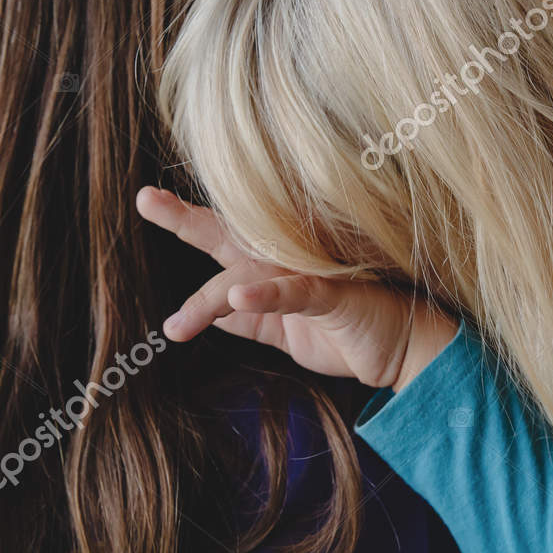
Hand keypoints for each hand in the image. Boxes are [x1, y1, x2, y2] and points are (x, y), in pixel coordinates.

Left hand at [135, 187, 456, 391]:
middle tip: (145, 199)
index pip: (223, 239)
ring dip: (211, 299)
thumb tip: (214, 312)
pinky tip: (239, 298)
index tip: (148, 200)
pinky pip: (298, 292)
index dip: (186, 220)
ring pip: (252, 275)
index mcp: (275, 264)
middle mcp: (290, 258)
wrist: (406, 352)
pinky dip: (268, 294)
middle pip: (230, 235)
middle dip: (187, 219)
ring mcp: (314, 272)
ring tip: (177, 326)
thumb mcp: (287, 331)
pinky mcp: (338, 294)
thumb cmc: (349, 334)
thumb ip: (252, 319)